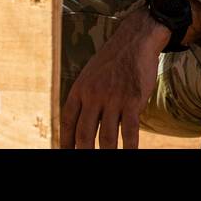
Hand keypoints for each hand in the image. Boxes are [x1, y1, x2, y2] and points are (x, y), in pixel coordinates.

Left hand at [61, 8, 166, 149]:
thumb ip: (86, 96)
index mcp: (79, 90)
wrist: (135, 39)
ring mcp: (113, 98)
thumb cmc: (114, 58)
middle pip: (84, 135)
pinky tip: (130, 152)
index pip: (67, 122)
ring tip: (107, 161)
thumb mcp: (90, 74)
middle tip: (84, 161)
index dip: (65, 142)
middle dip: (83, 153)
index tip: (66, 153)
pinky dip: (129, 146)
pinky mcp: (132, 100)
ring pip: (106, 137)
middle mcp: (93, 96)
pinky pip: (129, 130)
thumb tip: (83, 122)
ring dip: (107, 154)